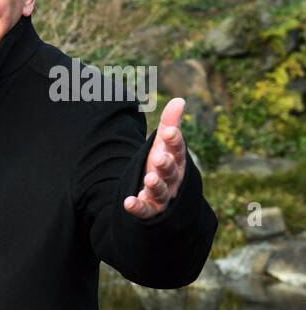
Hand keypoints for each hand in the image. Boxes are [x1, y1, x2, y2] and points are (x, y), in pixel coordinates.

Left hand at [124, 97, 187, 219]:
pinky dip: (138, 207)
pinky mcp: (151, 209)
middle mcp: (172, 178)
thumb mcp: (162, 144)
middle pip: (171, 172)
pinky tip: (128, 202)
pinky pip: (145, 210)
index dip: (174, 141)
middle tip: (158, 157)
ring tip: (149, 178)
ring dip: (155, 185)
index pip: (177, 150)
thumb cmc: (162, 163)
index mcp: (176, 160)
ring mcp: (162, 195)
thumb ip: (169, 123)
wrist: (156, 193)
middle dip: (165, 164)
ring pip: (161, 191)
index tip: (169, 131)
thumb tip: (180, 99)